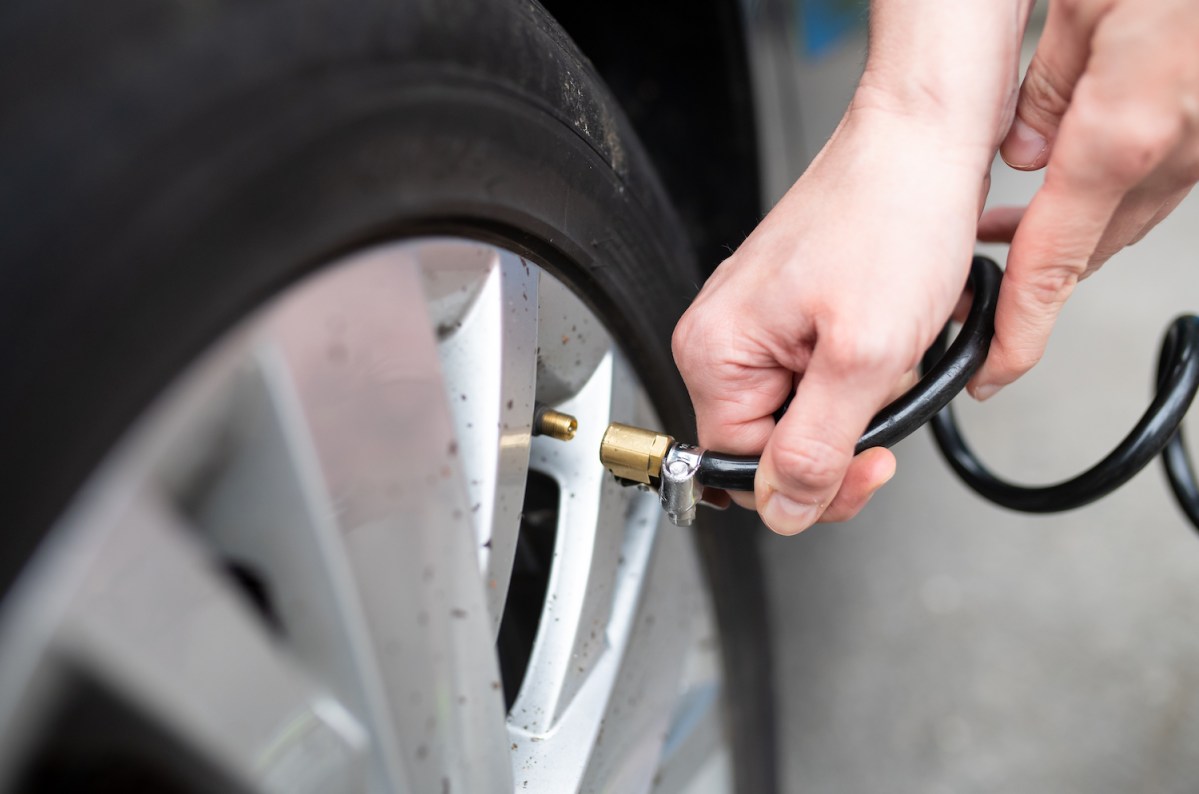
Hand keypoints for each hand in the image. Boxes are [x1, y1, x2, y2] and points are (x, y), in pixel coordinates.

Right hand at [672, 108, 993, 533]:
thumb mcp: (862, 356)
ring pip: (806, 414)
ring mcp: (756, 325)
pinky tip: (889, 330)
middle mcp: (722, 340)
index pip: (743, 471)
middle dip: (844, 432)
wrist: (923, 142)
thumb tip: (781, 511)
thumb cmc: (891, 217)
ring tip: (891, 341)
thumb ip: (815, 449)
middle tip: (887, 381)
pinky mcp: (790, 312)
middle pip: (774, 446)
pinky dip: (865, 368)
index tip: (873, 460)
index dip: (814, 483)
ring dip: (862, 396)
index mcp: (714, 353)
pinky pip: (822, 376)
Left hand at [970, 0, 1198, 398]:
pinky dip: (1117, 183)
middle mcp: (1179, 150)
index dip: (1018, 331)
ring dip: (1075, 223)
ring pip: (1128, 213)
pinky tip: (1090, 160)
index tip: (992, 372)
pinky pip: (1165, 175)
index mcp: (1123, 131)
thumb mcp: (1086, 5)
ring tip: (1015, 217)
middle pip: (1089, 246)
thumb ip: (1047, 89)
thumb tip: (1022, 153)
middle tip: (980, 278)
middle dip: (1034, 270)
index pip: (1051, 263)